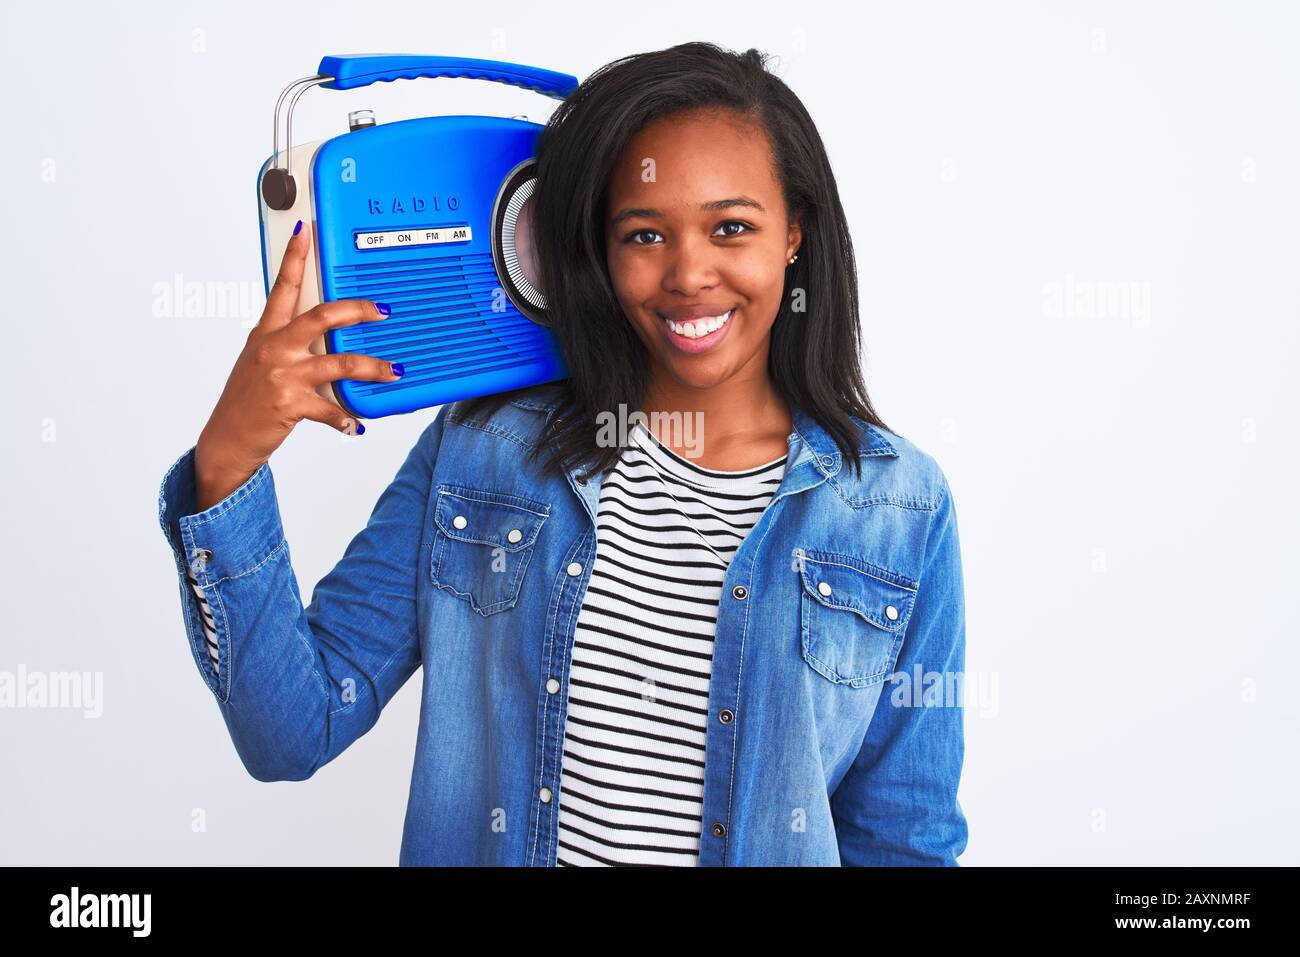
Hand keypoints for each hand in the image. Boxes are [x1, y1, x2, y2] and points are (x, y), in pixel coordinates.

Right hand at [193, 220, 401, 509]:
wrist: (226, 439)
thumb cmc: (246, 400)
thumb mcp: (259, 362)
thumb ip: (286, 342)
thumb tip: (319, 331)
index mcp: (266, 333)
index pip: (282, 287)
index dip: (295, 257)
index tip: (306, 230)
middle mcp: (274, 348)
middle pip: (321, 316)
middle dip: (356, 311)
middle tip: (382, 310)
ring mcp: (283, 376)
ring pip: (340, 363)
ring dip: (373, 368)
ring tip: (394, 371)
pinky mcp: (291, 404)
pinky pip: (331, 409)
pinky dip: (347, 419)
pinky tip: (356, 426)